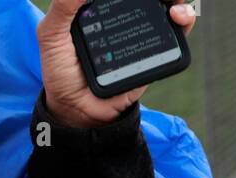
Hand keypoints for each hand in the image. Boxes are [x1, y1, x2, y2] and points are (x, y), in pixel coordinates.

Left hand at [38, 0, 196, 127]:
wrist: (77, 109)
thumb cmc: (60, 71)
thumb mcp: (51, 35)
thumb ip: (63, 7)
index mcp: (100, 4)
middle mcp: (124, 13)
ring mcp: (142, 29)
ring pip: (168, 5)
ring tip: (173, 2)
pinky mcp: (156, 49)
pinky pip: (178, 30)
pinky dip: (185, 18)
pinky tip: (177, 15)